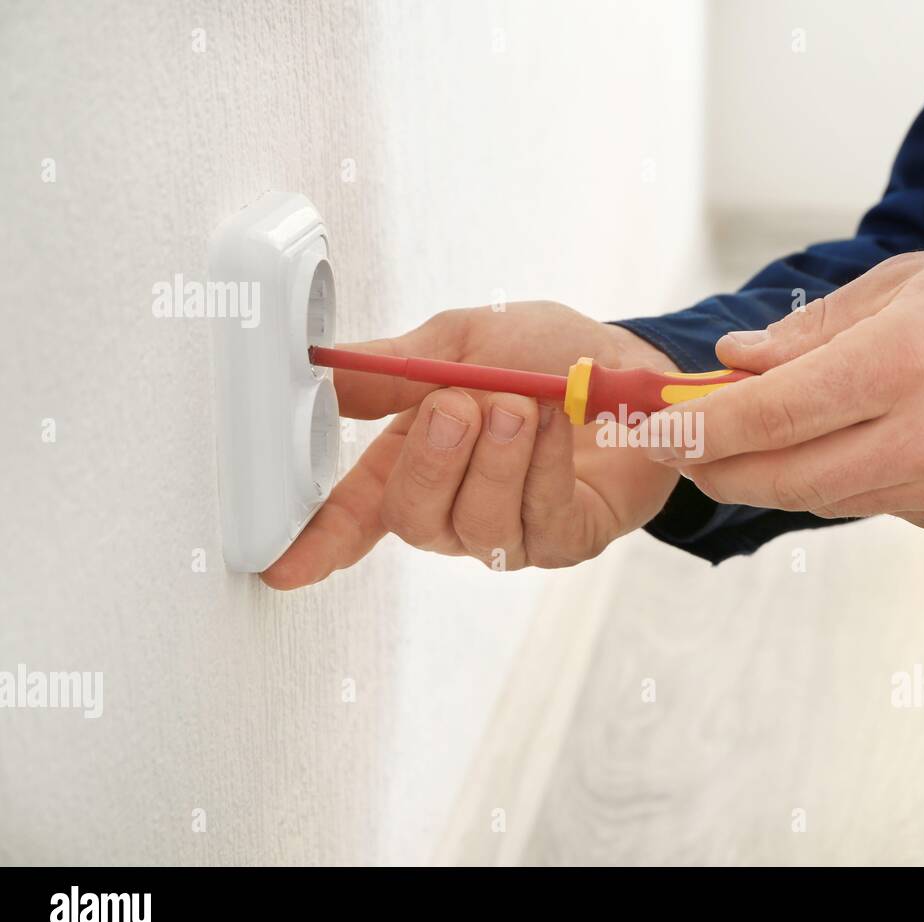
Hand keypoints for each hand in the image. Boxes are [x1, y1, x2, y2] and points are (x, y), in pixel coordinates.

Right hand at [262, 301, 680, 587]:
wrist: (633, 361)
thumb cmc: (547, 352)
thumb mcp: (461, 342)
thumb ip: (394, 367)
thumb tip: (321, 375)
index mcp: (416, 459)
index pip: (357, 510)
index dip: (320, 539)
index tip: (280, 566)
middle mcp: (457, 506)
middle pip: (414, 519)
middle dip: (432, 461)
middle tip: (459, 404)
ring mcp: (512, 530)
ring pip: (477, 524)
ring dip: (497, 457)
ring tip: (521, 402)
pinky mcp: (566, 540)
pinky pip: (541, 521)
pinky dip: (543, 467)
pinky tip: (554, 424)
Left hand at [638, 244, 923, 529]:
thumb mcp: (910, 281)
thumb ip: (812, 329)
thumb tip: (732, 360)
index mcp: (901, 363)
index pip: (767, 416)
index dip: (695, 430)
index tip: (647, 429)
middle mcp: (920, 438)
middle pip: (778, 477)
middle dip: (711, 467)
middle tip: (672, 447)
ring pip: (816, 498)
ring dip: (766, 474)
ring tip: (738, 439)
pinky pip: (866, 503)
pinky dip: (832, 478)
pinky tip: (834, 443)